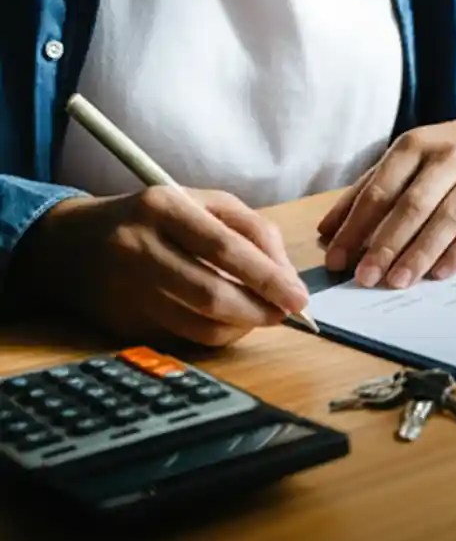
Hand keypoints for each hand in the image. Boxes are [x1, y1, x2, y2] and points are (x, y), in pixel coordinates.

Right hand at [12, 188, 309, 345]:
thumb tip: (286, 277)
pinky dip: (218, 333)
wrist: (72, 243)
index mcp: (164, 207)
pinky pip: (184, 337)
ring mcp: (128, 288)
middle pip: (212, 293)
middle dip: (260, 310)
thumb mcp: (202, 204)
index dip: (268, 277)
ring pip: (200, 323)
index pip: (225, 248)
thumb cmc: (155, 219)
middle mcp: (140, 247)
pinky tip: (231, 321)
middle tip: (287, 313)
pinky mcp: (123, 320)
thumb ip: (252, 230)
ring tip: (262, 315)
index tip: (299, 296)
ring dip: (243, 326)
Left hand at [318, 109, 455, 286]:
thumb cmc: (451, 152)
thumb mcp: (410, 158)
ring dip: (419, 253)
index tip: (337, 259)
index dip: (356, 227)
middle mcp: (446, 156)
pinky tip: (440, 273)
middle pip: (411, 206)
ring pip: (445, 219)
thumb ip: (370, 188)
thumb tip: (328, 229)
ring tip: (398, 281)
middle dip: (386, 245)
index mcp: (414, 145)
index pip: (379, 190)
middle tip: (366, 277)